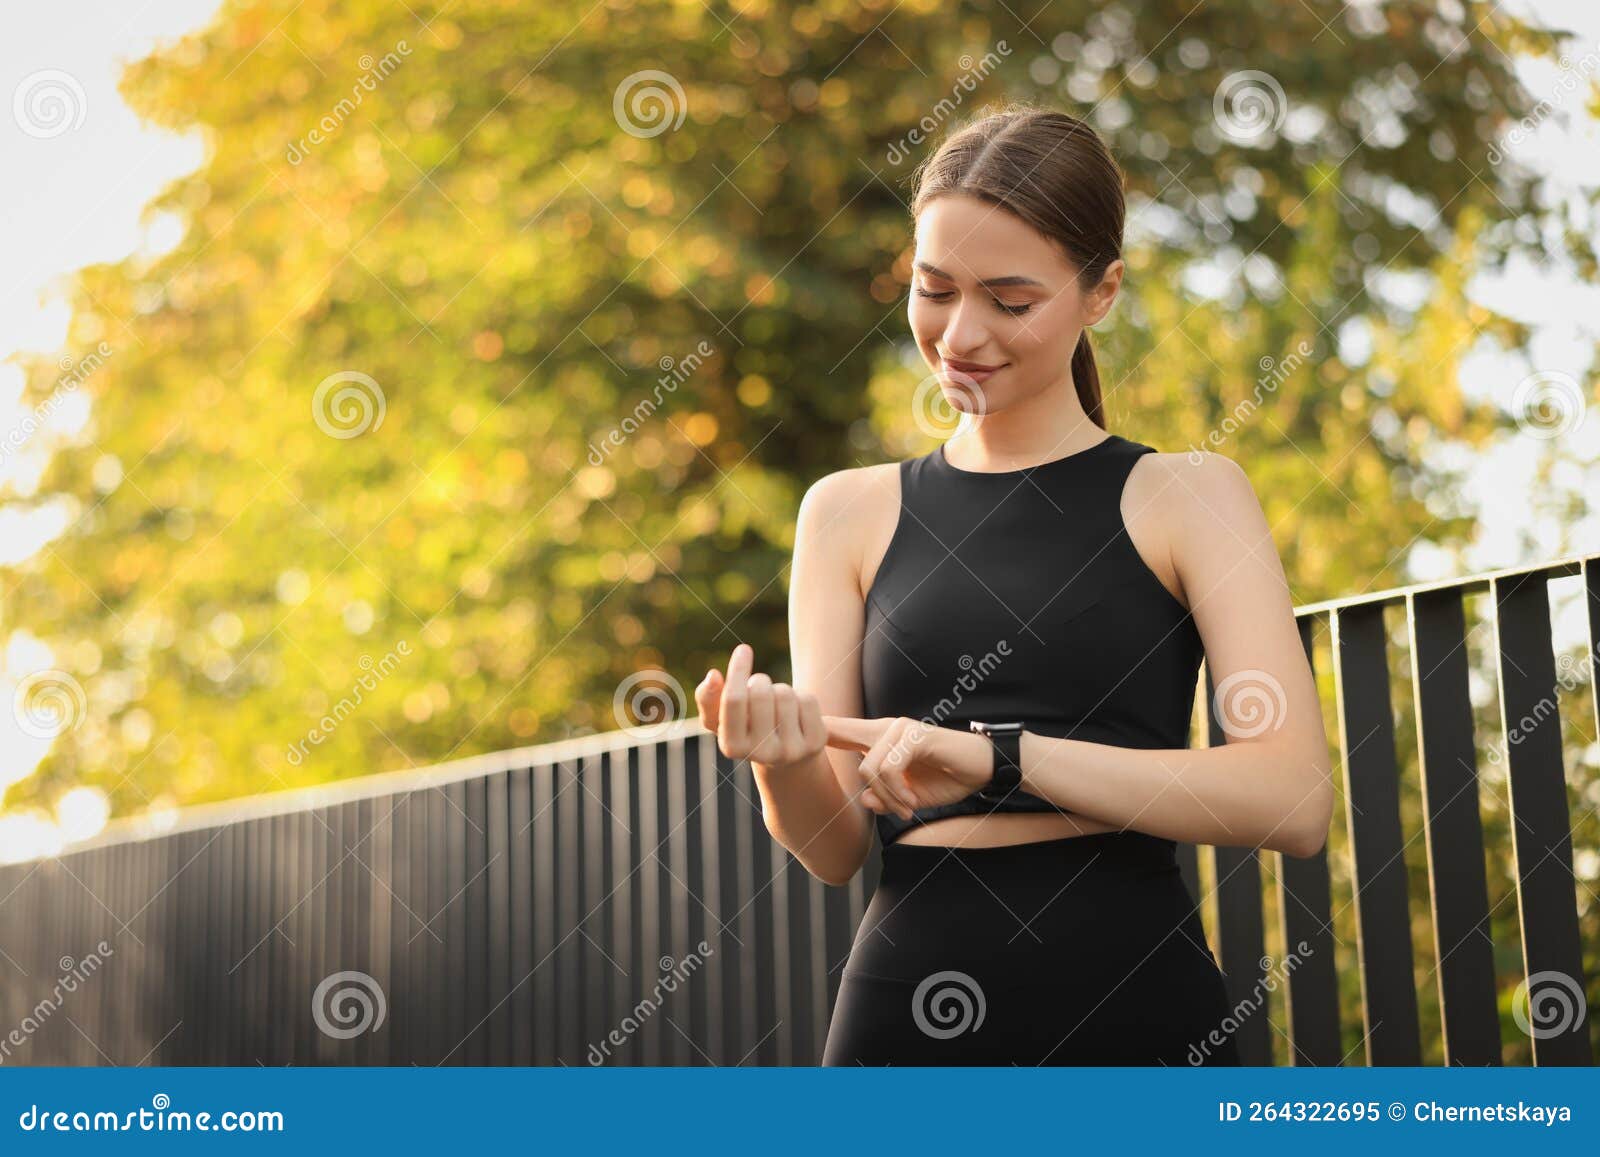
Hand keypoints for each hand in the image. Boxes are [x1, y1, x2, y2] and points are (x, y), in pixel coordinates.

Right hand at [694, 643, 825, 770]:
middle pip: (761, 692)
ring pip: (785, 693)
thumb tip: (713, 675)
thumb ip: (708, 698)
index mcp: (732, 747)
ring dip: (779, 689)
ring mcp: (791, 750)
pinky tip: (795, 712)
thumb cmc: (746, 730)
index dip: (738, 670)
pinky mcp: (815, 743)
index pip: (733, 699)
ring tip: (776, 705)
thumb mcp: (722, 719)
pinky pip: (807, 700)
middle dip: (760, 681)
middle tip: (759, 689)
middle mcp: (762, 754)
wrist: (786, 760)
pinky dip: (800, 696)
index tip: (743, 648)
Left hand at [821, 715, 993, 821]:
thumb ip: (884, 797)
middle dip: (866, 789)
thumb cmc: (947, 778)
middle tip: (897, 813)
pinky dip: (898, 793)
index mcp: (879, 737)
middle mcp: (885, 728)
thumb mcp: (909, 795)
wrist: (985, 767)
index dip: (813, 727)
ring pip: (868, 768)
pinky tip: (913, 804)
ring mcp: (899, 729)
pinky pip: (888, 768)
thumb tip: (868, 802)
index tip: (788, 721)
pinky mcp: (915, 736)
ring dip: (888, 798)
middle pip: (844, 746)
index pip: (838, 729)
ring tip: (907, 809)